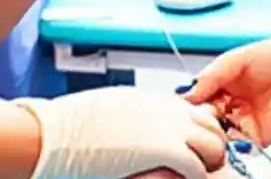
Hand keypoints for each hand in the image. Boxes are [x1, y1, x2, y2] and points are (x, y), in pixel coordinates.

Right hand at [16, 87, 226, 178]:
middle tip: (203, 162)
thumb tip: (131, 131)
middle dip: (211, 142)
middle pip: (210, 121)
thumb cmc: (69, 126)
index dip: (194, 129)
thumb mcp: (107, 110)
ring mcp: (167, 128)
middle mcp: (163, 109)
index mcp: (148, 99)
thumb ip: (130, 117)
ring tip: (200, 174)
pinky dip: (199, 176)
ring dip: (210, 161)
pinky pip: (199, 167)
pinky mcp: (166, 150)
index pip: (190, 110)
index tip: (192, 144)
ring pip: (214, 143)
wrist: (56, 133)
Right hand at [184, 37, 270, 147]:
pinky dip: (225, 139)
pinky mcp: (259, 136)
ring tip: (209, 115)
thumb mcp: (240, 57)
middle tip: (196, 108)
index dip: (195, 94)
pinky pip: (236, 142)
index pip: (206, 90)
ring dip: (211, 124)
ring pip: (219, 128)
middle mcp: (241, 100)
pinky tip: (222, 127)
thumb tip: (191, 91)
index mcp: (236, 78)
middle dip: (201, 111)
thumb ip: (213, 73)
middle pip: (210, 111)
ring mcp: (249, 119)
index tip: (186, 97)